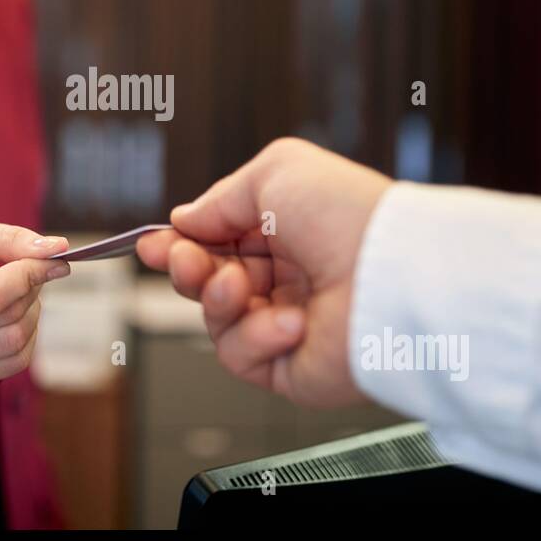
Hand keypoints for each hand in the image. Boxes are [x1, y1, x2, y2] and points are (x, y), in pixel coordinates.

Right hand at [0, 220, 70, 385]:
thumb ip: (14, 239)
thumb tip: (58, 250)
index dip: (27, 278)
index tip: (47, 262)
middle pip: (5, 322)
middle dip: (30, 293)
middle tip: (30, 274)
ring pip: (12, 346)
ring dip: (31, 316)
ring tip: (21, 295)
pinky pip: (11, 365)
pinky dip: (26, 340)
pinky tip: (15, 318)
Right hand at [137, 137, 391, 408]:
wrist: (391, 275)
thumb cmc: (346, 216)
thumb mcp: (274, 173)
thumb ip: (220, 197)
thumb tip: (184, 219)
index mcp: (286, 232)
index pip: (218, 241)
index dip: (181, 242)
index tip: (150, 242)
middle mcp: (287, 278)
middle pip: (208, 282)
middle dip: (185, 269)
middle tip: (180, 260)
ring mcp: (287, 324)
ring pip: (216, 320)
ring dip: (215, 299)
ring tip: (235, 285)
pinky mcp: (290, 367)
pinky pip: (241, 356)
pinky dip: (255, 336)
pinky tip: (289, 322)